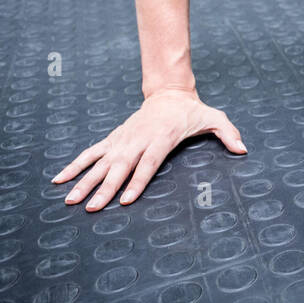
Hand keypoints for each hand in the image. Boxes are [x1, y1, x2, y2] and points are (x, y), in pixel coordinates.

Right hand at [51, 88, 245, 210]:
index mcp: (161, 137)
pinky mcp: (114, 139)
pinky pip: (91, 153)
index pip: (148, 162)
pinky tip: (59, 180)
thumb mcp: (214, 117)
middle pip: (120, 167)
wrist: (169, 94)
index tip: (125, 200)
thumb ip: (228, 133)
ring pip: (101, 163)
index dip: (138, 181)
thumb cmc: (192, 111)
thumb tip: (243, 149)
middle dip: (105, 189)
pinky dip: (75, 166)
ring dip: (84, 182)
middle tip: (91, 208)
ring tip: (69, 200)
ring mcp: (123, 139)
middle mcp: (138, 139)